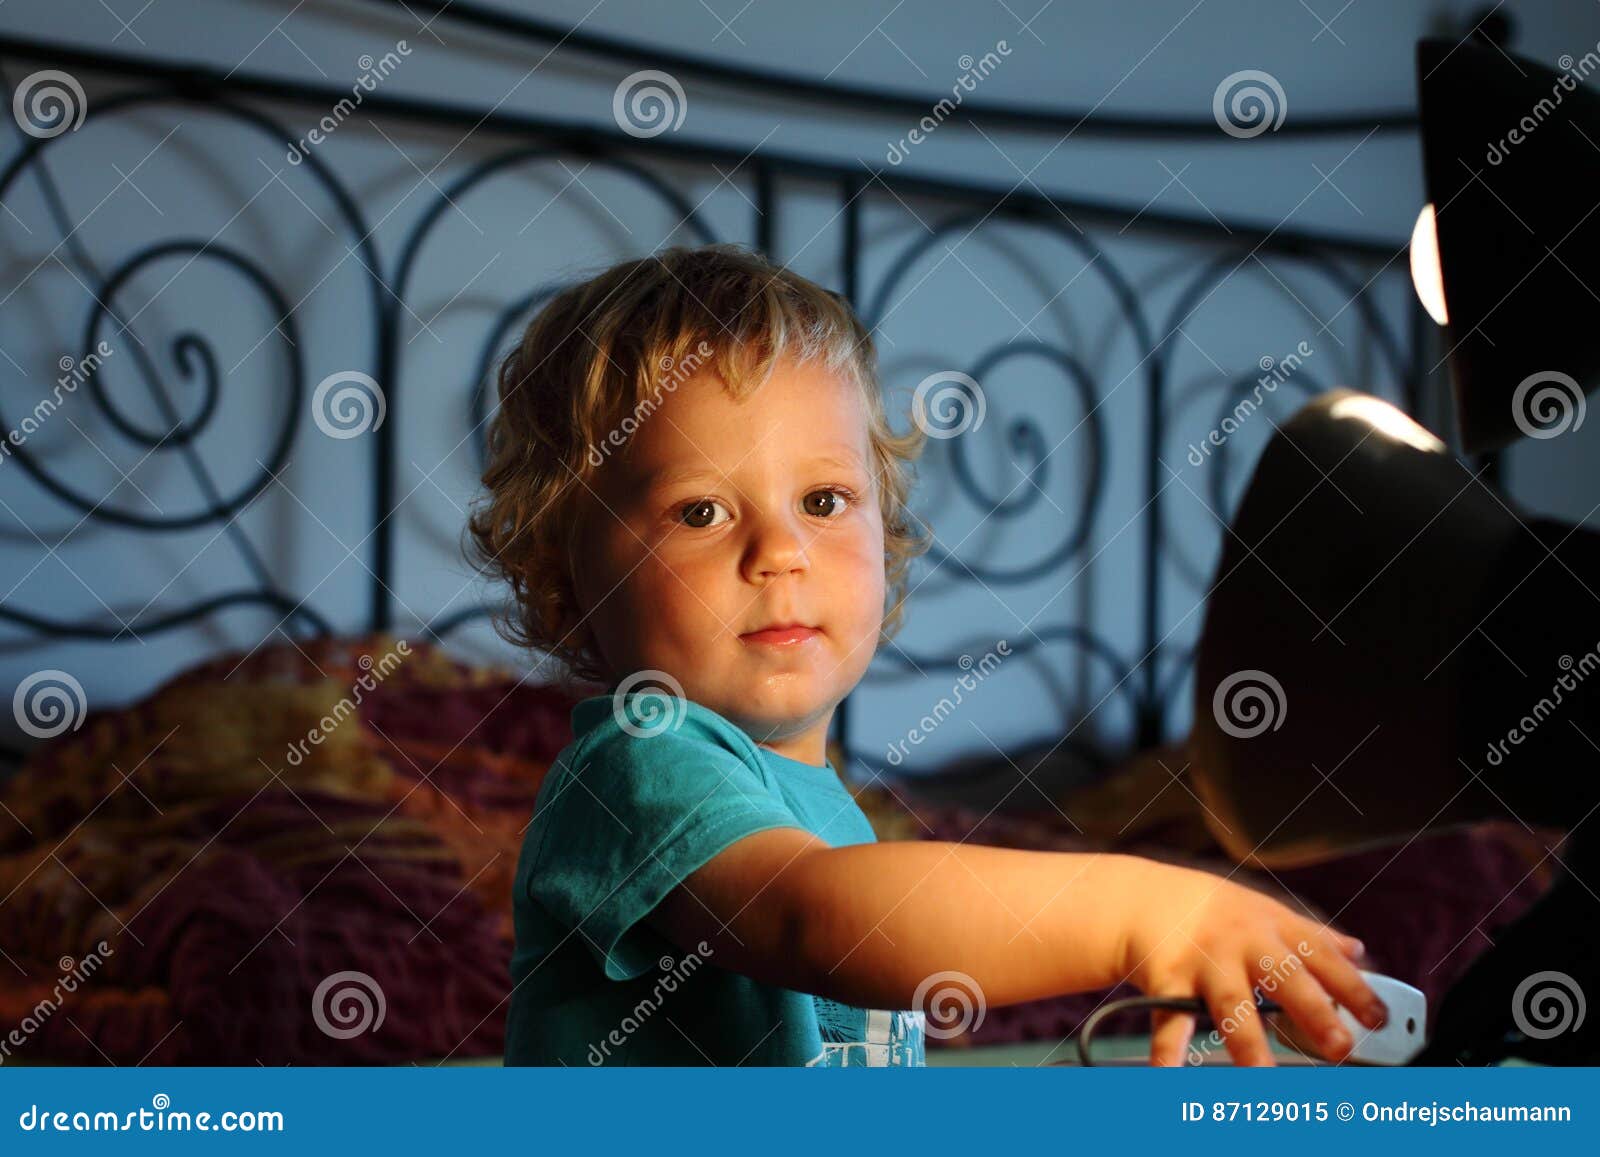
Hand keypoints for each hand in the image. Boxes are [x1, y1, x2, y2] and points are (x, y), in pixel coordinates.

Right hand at [1117, 860, 1388, 1066]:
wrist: (1150, 899)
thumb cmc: (1220, 914)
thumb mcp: (1268, 914)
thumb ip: (1313, 936)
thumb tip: (1360, 952)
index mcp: (1275, 930)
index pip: (1323, 958)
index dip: (1353, 987)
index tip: (1378, 1018)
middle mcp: (1244, 946)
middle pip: (1284, 979)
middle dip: (1313, 1012)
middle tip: (1339, 1046)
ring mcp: (1206, 964)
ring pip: (1231, 1004)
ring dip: (1246, 1042)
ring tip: (1262, 1076)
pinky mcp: (1169, 982)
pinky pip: (1169, 1020)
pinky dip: (1167, 1051)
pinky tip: (1168, 1076)